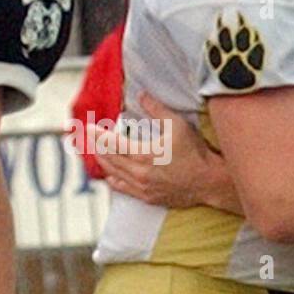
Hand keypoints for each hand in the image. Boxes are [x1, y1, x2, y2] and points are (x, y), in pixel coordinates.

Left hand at [94, 92, 218, 207]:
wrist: (209, 182)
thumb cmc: (196, 153)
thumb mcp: (177, 125)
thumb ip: (157, 109)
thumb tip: (141, 95)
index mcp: (144, 155)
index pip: (112, 143)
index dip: (97, 135)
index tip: (87, 127)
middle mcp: (139, 173)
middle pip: (108, 159)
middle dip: (94, 147)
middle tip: (84, 138)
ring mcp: (142, 188)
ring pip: (113, 174)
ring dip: (101, 162)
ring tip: (93, 152)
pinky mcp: (148, 197)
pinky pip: (123, 189)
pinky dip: (113, 180)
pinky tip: (109, 176)